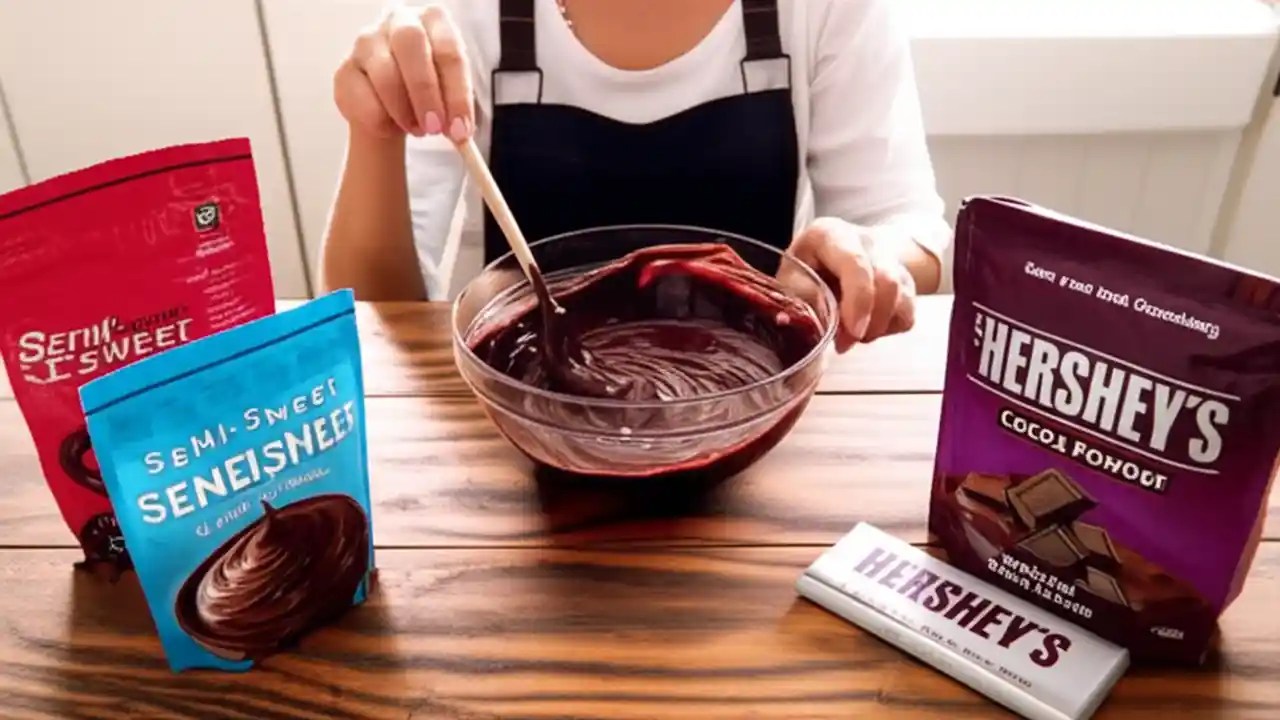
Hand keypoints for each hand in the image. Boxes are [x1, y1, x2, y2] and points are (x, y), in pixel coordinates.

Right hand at [334, 4, 473, 141]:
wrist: (393, 101)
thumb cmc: (430, 89)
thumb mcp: (451, 92)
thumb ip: (457, 107)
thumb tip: (460, 133)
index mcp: (434, 20)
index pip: (448, 51)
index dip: (457, 95)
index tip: (460, 130)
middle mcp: (399, 21)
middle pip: (410, 45)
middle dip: (425, 93)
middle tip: (435, 128)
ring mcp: (367, 42)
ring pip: (385, 75)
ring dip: (404, 112)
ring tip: (417, 130)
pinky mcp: (344, 70)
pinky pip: (362, 100)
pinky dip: (380, 122)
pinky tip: (390, 125)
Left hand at [784, 217, 916, 352]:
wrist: (826, 263)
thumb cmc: (804, 272)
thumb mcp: (790, 281)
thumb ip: (801, 299)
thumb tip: (803, 324)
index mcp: (831, 235)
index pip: (856, 263)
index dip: (859, 300)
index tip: (853, 332)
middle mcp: (866, 241)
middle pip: (888, 282)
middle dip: (870, 323)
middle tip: (844, 344)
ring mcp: (889, 260)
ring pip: (903, 299)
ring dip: (878, 328)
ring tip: (852, 337)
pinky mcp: (904, 283)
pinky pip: (906, 315)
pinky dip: (888, 329)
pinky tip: (866, 327)